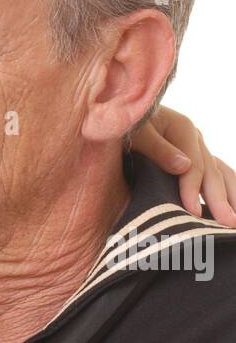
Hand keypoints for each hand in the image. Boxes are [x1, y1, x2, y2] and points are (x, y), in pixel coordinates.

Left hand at [130, 106, 235, 225]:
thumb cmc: (123, 126)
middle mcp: (195, 139)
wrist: (119, 119)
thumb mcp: (136, 133)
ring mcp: (197, 150)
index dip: (193, 189)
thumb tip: (184, 166)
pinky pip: (216, 176)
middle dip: (220, 200)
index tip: (193, 213)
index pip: (193, 165)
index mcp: (183, 129)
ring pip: (221, 174)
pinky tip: (231, 207)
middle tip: (229, 223)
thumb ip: (157, 149)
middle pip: (211, 172)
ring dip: (231, 197)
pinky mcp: (194, 161)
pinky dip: (226, 191)